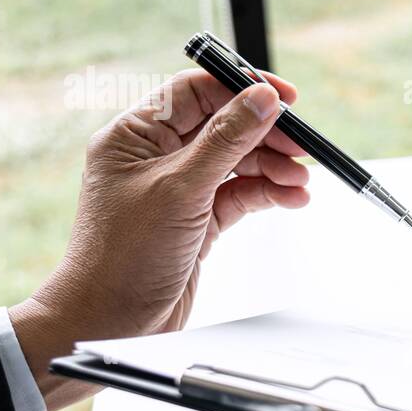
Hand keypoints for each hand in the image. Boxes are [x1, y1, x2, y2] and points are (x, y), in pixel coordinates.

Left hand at [9, 70, 310, 410]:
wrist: (112, 322)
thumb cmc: (124, 257)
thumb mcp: (181, 189)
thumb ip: (226, 140)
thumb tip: (262, 99)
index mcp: (135, 135)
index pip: (195, 91)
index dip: (241, 88)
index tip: (283, 97)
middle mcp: (156, 156)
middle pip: (224, 125)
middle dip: (265, 134)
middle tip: (300, 146)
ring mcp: (179, 188)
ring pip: (237, 160)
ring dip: (272, 167)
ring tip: (299, 181)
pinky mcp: (198, 218)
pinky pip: (241, 193)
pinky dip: (268, 193)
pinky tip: (291, 198)